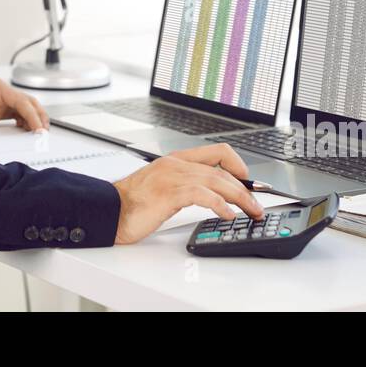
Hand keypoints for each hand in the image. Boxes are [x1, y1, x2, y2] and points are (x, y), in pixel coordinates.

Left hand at [0, 76, 49, 136]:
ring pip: (24, 110)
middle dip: (39, 116)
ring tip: (38, 133)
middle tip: (44, 131)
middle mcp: (2, 94)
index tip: (38, 128)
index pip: (22, 102)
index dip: (32, 115)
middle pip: (28, 103)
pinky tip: (25, 132)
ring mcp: (1, 103)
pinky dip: (23, 124)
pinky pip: (16, 117)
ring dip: (33, 120)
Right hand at [111, 143, 263, 244]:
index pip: (217, 152)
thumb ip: (184, 187)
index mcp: (175, 160)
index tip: (248, 182)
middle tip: (256, 204)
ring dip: (240, 198)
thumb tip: (210, 197)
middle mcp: (176, 164)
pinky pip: (203, 195)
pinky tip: (228, 214)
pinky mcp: (169, 193)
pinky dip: (220, 205)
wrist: (108, 209)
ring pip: (218, 181)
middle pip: (222, 170)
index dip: (238, 165)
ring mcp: (173, 177)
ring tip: (251, 211)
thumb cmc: (131, 202)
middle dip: (245, 188)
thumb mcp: (162, 188)